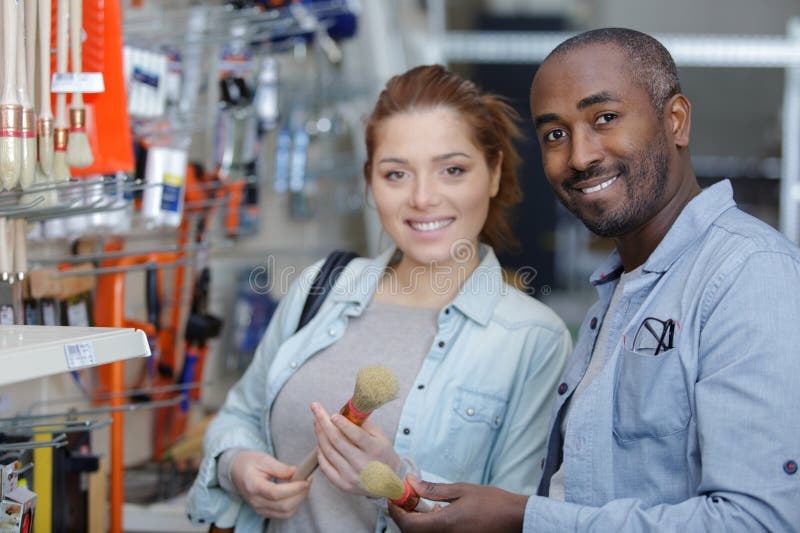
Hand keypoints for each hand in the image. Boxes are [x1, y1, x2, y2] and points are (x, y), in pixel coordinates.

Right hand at [229, 450, 310, 518]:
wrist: (236, 471)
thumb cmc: (249, 462)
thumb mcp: (263, 459)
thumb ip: (280, 468)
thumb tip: (296, 472)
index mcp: (253, 486)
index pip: (276, 493)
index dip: (294, 488)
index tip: (306, 480)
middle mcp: (256, 501)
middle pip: (283, 506)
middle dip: (300, 494)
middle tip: (308, 480)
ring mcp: (259, 509)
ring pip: (285, 513)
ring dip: (299, 500)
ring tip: (303, 486)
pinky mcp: (264, 511)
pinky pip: (283, 514)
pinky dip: (294, 505)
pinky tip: (296, 493)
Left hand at [311, 401, 400, 495]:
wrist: (387, 482)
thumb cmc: (382, 454)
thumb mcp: (380, 437)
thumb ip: (363, 425)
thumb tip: (344, 413)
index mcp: (374, 450)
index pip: (356, 435)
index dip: (343, 424)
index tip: (332, 414)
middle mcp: (362, 464)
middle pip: (337, 440)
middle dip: (323, 421)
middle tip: (316, 408)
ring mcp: (351, 476)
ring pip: (328, 451)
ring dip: (320, 434)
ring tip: (316, 421)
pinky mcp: (342, 484)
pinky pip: (325, 466)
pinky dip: (320, 452)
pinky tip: (320, 441)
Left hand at [388, 476, 527, 532]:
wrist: (515, 519)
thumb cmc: (492, 503)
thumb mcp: (461, 490)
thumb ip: (433, 489)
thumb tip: (410, 482)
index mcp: (444, 524)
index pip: (408, 524)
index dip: (396, 511)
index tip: (394, 497)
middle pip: (411, 532)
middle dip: (403, 515)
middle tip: (405, 497)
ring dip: (414, 520)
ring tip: (418, 501)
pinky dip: (427, 525)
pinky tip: (436, 511)